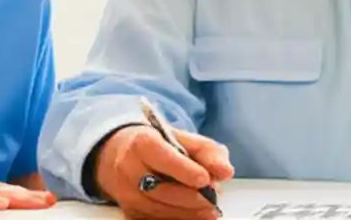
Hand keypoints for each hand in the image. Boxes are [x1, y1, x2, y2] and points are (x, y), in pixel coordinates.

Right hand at [93, 124, 233, 219]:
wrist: (125, 155)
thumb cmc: (160, 146)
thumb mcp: (184, 140)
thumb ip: (208, 152)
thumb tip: (225, 171)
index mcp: (142, 143)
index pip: (163, 158)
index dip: (185, 171)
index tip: (205, 179)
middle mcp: (129, 168)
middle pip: (163, 190)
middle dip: (193, 197)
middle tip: (213, 198)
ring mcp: (127, 193)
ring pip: (161, 210)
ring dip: (190, 212)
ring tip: (208, 208)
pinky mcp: (130, 212)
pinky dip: (181, 219)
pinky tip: (195, 215)